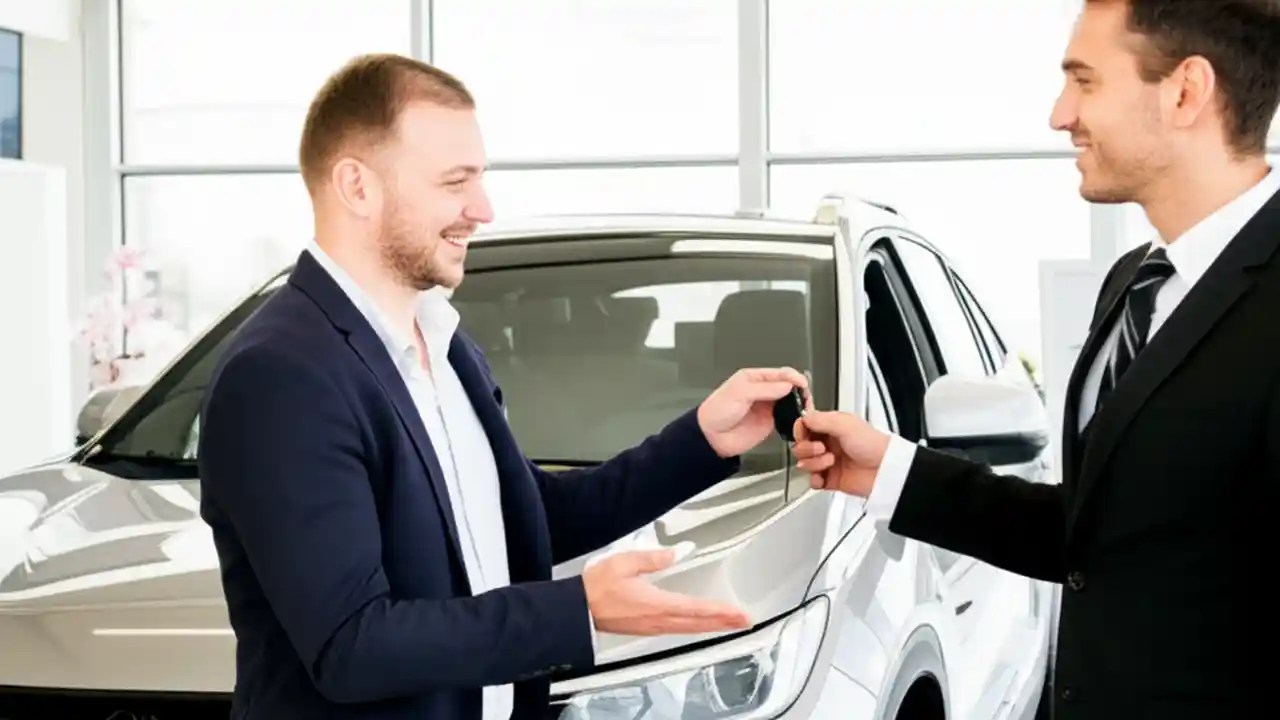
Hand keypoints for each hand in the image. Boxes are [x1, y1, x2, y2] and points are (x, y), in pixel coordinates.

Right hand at [582, 549, 750, 635]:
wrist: (577, 610)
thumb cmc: (597, 588)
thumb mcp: (625, 562)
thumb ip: (653, 558)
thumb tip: (676, 553)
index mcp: (657, 603)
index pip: (697, 608)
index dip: (721, 611)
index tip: (739, 614)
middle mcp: (659, 620)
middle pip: (699, 623)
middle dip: (723, 622)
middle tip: (743, 621)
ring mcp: (653, 627)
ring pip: (690, 629)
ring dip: (712, 626)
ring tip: (728, 623)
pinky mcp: (646, 629)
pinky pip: (678, 629)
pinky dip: (695, 627)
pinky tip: (699, 624)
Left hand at [696, 367, 808, 457]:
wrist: (711, 437)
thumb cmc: (716, 411)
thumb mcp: (739, 393)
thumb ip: (765, 389)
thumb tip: (787, 385)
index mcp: (754, 378)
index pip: (780, 373)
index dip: (793, 377)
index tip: (801, 383)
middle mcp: (763, 391)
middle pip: (789, 386)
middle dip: (800, 390)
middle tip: (805, 397)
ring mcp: (768, 407)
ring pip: (791, 401)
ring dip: (800, 403)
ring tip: (805, 407)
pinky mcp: (771, 423)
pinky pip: (788, 418)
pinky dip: (796, 418)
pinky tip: (799, 419)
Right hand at [790, 411, 890, 496]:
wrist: (885, 470)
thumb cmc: (873, 445)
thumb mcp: (845, 424)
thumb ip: (820, 419)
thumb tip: (803, 417)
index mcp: (831, 427)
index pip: (805, 427)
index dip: (801, 432)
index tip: (807, 435)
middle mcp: (829, 443)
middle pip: (801, 446)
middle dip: (807, 448)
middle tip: (821, 449)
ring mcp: (829, 462)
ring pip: (805, 463)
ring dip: (814, 464)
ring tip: (829, 462)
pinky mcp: (831, 479)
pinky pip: (812, 481)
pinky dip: (815, 480)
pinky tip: (822, 478)